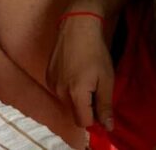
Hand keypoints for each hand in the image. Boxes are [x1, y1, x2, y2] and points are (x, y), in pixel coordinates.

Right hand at [46, 14, 114, 130]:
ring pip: (66, 102)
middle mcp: (60, 92)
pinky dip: (68, 88)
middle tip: (95, 88)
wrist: (77, 27)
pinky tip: (74, 71)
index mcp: (76, 94)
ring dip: (76, 98)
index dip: (94, 118)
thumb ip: (105, 105)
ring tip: (85, 77)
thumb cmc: (96, 52)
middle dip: (86, 108)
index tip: (101, 104)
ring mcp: (51, 84)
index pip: (83, 122)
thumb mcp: (106, 79)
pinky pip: (59, 91)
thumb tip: (108, 127)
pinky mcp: (47, 76)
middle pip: (74, 113)